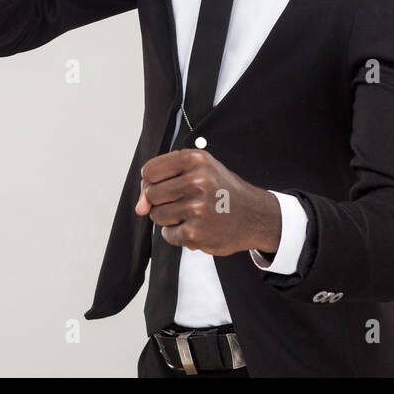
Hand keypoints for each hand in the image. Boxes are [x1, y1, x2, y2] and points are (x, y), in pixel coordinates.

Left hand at [135, 148, 281, 256]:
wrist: (254, 216)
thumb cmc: (221, 190)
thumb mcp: (198, 172)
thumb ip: (162, 182)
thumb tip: (139, 208)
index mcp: (195, 159)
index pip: (149, 171)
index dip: (152, 181)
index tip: (166, 186)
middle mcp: (197, 180)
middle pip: (151, 194)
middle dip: (161, 201)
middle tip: (185, 201)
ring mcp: (196, 208)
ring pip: (156, 215)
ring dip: (169, 218)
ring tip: (192, 214)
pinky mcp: (195, 232)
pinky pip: (167, 234)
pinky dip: (178, 234)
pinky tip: (197, 227)